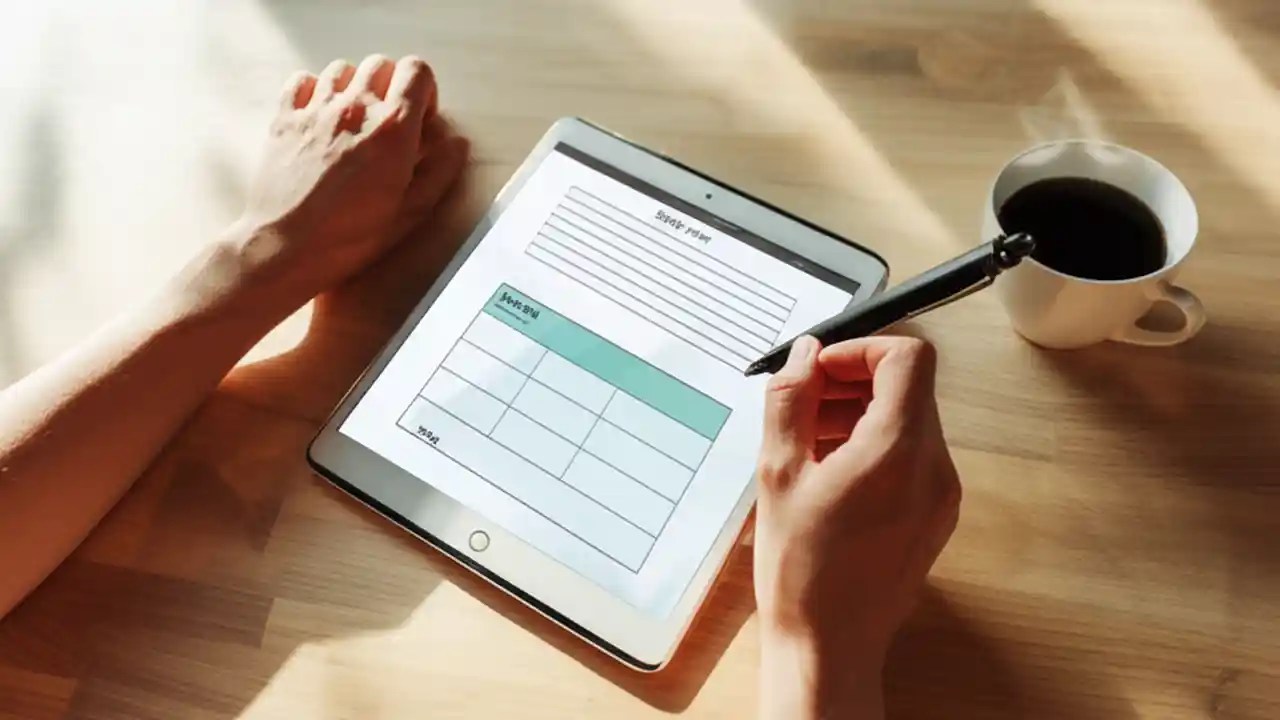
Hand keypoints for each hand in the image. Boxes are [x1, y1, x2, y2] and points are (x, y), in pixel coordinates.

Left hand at [226, 55, 468, 311]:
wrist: (287, 247)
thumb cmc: (351, 237)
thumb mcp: (410, 212)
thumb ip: (440, 172)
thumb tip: (457, 144)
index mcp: (393, 128)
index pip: (417, 71)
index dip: (424, 91)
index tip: (419, 119)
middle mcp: (356, 108)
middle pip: (380, 64)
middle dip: (391, 85)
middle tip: (389, 121)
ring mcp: (316, 109)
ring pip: (342, 68)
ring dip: (354, 86)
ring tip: (354, 119)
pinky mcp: (285, 118)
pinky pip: (302, 80)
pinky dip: (314, 89)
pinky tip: (319, 116)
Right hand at [753, 335, 960, 719]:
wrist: (830, 647)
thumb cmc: (802, 573)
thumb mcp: (778, 474)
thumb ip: (792, 401)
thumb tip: (804, 355)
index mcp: (898, 451)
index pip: (907, 357)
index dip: (859, 350)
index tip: (819, 369)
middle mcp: (934, 468)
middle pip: (908, 387)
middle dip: (853, 383)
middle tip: (803, 405)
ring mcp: (942, 495)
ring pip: (910, 421)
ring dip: (862, 414)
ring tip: (810, 442)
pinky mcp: (936, 515)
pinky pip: (913, 456)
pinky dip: (876, 446)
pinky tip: (831, 473)